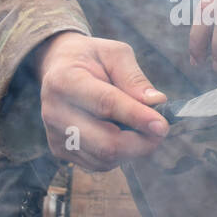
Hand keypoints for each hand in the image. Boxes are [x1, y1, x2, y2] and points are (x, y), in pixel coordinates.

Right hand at [34, 32, 168, 170]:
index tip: (162, 125)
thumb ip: (134, 78)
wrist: (57, 67)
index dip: (137, 117)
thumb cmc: (89, 58)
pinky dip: (119, 155)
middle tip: (160, 131)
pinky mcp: (60, 151)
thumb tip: (156, 103)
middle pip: (105, 143)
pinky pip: (99, 164)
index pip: (105, 104)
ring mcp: (55, 135)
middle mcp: (55, 112)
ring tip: (142, 129)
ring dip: (133, 149)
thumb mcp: (114, 53)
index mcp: (65, 80)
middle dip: (141, 143)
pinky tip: (122, 135)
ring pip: (105, 158)